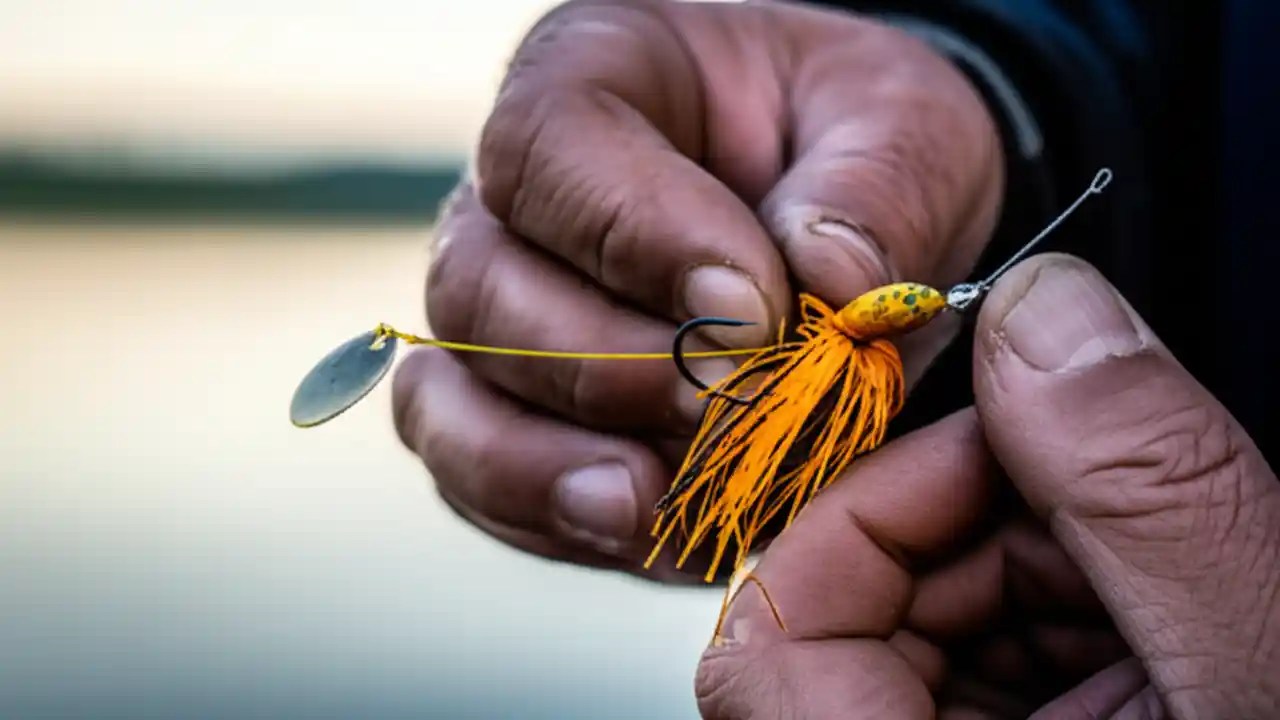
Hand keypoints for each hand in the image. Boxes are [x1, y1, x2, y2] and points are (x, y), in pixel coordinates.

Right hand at [392, 0, 1002, 578]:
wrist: (855, 235)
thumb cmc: (862, 154)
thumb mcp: (908, 130)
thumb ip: (875, 193)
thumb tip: (826, 282)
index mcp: (592, 78)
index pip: (550, 149)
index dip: (636, 238)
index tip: (755, 312)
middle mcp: (514, 201)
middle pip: (479, 288)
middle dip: (602, 368)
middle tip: (722, 410)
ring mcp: (500, 317)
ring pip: (449, 400)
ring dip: (548, 466)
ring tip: (653, 502)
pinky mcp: (513, 417)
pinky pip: (478, 482)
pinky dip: (550, 520)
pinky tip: (642, 529)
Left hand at [695, 255, 1279, 717]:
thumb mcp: (1265, 667)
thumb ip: (1151, 497)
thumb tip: (1047, 318)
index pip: (771, 648)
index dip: (860, 521)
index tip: (990, 447)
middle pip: (858, 621)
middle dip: (980, 531)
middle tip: (1107, 498)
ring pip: (932, 638)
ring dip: (1041, 572)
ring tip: (1161, 576)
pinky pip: (997, 675)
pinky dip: (1070, 621)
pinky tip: (1159, 624)